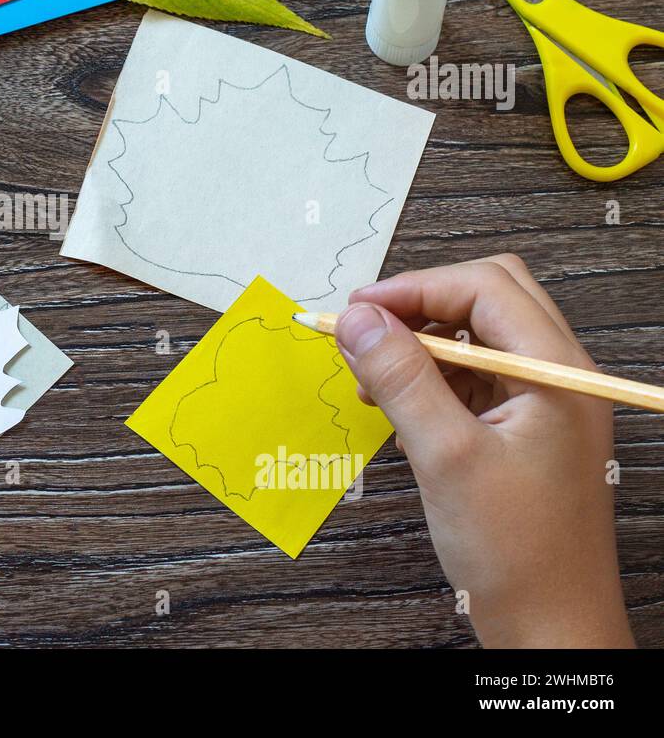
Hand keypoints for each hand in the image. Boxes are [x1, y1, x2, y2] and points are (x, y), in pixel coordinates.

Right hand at [335, 254, 632, 647]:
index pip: (485, 287)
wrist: (550, 627)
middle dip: (419, 306)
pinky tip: (394, 406)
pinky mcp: (523, 429)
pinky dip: (428, 379)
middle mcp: (557, 376)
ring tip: (370, 379)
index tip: (357, 310)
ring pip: (475, 337)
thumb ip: (400, 378)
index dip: (415, 288)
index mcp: (557, 371)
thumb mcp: (445, 456)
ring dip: (419, 345)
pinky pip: (472, 378)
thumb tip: (356, 320)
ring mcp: (542, 402)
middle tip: (363, 330)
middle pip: (485, 300)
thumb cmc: (517, 553)